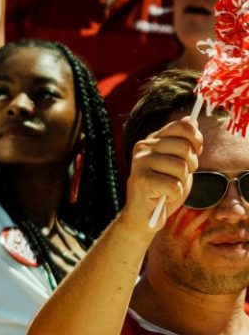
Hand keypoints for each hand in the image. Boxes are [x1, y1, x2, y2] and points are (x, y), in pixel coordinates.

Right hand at [123, 114, 200, 233]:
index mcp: (152, 140)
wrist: (145, 215)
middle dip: (191, 165)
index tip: (196, 152)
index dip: (196, 139)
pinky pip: (173, 185)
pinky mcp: (140, 180)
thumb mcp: (178, 162)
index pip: (182, 127)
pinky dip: (174, 195)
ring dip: (182, 182)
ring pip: (180, 167)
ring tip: (170, 187)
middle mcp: (143, 147)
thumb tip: (190, 119)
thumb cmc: (164, 189)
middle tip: (181, 175)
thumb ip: (183, 142)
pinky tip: (164, 196)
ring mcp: (139, 163)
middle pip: (184, 147)